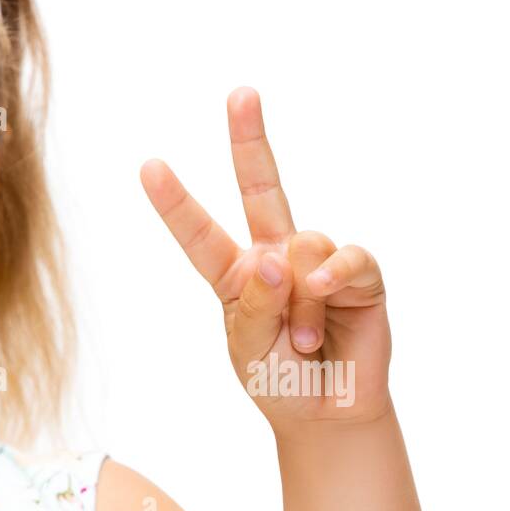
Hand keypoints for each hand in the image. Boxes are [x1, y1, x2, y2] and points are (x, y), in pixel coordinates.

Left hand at [139, 87, 392, 437]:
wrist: (329, 416)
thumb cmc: (279, 382)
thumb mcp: (248, 352)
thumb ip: (254, 307)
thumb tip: (274, 257)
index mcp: (236, 277)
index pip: (201, 235)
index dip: (176, 204)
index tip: (149, 167)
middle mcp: (276, 258)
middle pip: (262, 189)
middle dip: (251, 140)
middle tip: (241, 94)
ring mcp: (318, 264)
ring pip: (302, 248)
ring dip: (299, 303)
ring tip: (302, 342)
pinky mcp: (359, 277)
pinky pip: (346, 258)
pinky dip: (333, 276)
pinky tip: (326, 293)